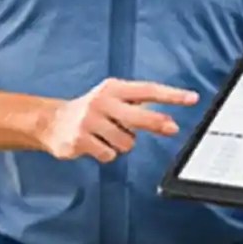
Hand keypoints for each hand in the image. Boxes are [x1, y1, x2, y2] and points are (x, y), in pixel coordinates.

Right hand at [39, 78, 198, 162]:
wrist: (51, 121)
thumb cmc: (90, 110)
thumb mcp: (112, 99)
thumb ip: (137, 108)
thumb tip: (168, 122)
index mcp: (112, 88)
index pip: (147, 90)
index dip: (171, 95)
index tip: (191, 98)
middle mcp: (102, 101)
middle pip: (139, 116)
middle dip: (158, 123)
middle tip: (173, 128)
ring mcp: (90, 121)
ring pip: (126, 142)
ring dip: (122, 144)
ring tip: (106, 136)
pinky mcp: (81, 140)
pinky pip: (109, 155)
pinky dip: (106, 153)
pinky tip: (94, 145)